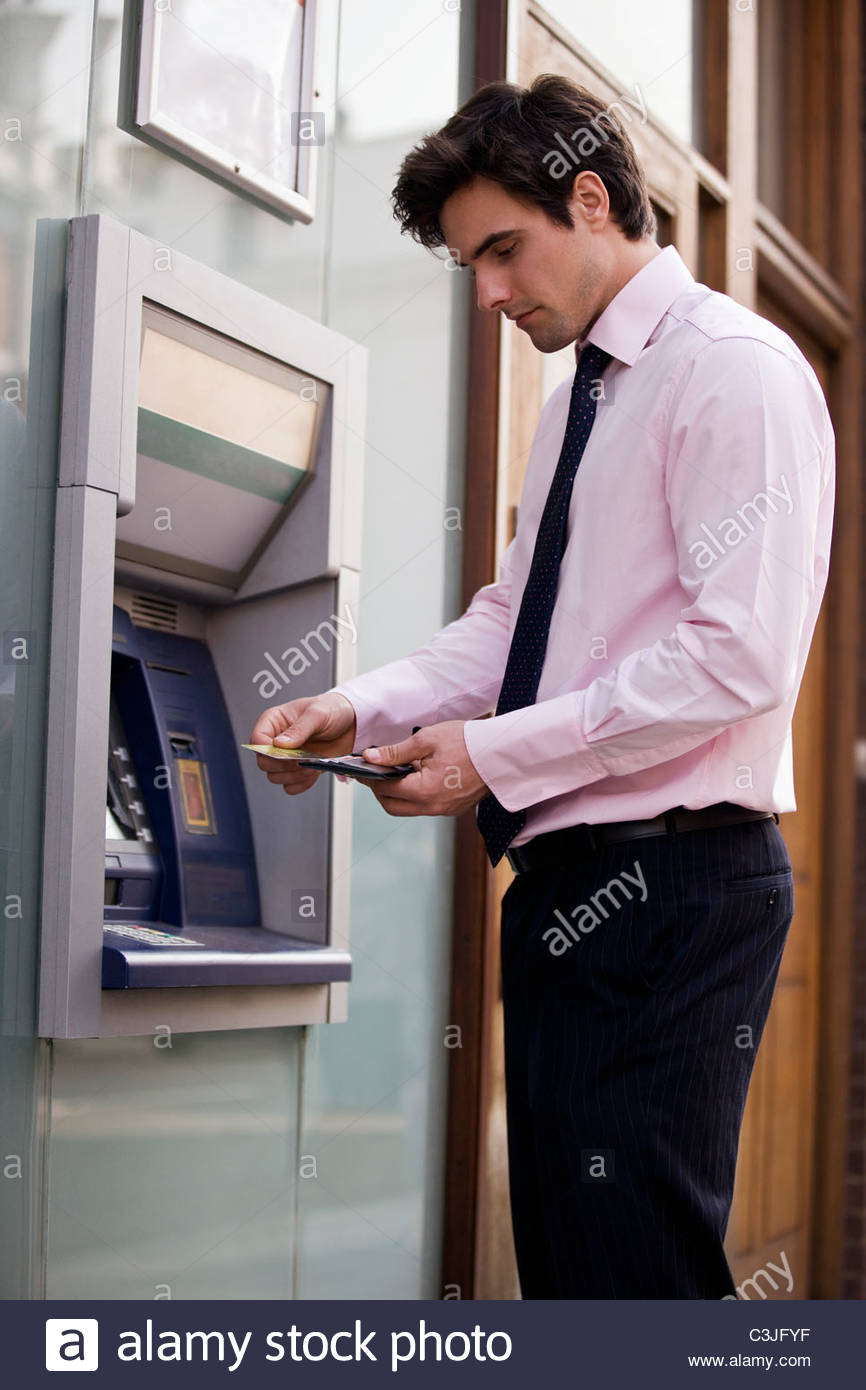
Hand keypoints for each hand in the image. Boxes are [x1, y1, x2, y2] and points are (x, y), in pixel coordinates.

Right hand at [250, 692, 356, 795]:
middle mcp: (276, 740)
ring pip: (275, 777)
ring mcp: (286, 757)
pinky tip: (313, 773)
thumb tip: (279, 744)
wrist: (352, 722)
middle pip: (263, 763)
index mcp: (274, 721)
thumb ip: (299, 729)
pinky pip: (290, 786)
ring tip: (312, 765)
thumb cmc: (333, 709)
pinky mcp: (298, 770)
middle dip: (283, 765)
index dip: (268, 751)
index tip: (286, 753)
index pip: (257, 740)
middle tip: (303, 760)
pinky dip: (301, 784)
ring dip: (293, 776)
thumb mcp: (317, 714)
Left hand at [358, 720, 487, 816]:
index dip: (369, 777)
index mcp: (424, 791)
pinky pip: (425, 807)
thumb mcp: (427, 740)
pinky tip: (416, 776)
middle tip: (373, 771)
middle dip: (378, 790)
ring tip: (396, 770)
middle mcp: (433, 807)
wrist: (502, 752)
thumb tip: (371, 757)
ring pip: (408, 808)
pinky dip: (414, 795)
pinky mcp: (453, 808)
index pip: (384, 788)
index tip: (360, 767)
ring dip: (397, 793)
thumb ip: (396, 752)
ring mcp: (444, 810)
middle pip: (392, 806)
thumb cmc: (468, 742)